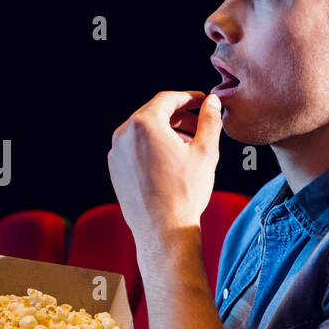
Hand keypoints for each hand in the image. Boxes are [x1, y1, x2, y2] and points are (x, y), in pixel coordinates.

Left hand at [107, 90, 223, 249]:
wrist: (163, 231)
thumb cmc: (185, 193)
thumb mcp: (205, 152)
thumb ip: (210, 121)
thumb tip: (213, 102)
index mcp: (145, 124)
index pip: (168, 99)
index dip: (189, 98)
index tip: (203, 102)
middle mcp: (124, 134)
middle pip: (154, 113)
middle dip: (179, 116)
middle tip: (200, 124)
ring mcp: (116, 152)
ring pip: (143, 131)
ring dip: (166, 132)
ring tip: (188, 145)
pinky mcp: (115, 168)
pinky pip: (135, 148)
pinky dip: (152, 146)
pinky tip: (171, 161)